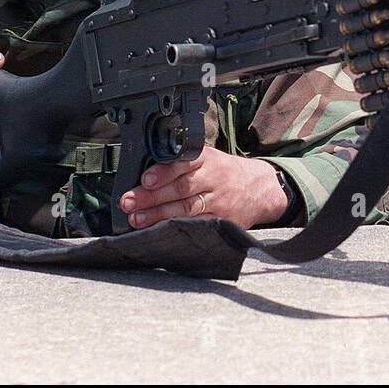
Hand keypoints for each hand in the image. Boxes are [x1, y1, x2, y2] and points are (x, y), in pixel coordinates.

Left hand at [118, 146, 287, 229]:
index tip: (145, 179)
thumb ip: (182, 162)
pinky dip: (177, 227)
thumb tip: (144, 175)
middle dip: (152, 197)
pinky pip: (197, 224)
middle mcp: (215, 178)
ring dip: (159, 215)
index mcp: (208, 159)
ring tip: (137, 218)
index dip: (164, 172)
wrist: (260, 188)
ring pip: (187, 209)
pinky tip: (159, 230)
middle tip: (128, 202)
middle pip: (182, 188)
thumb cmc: (224, 172)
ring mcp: (220, 201)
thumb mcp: (208, 157)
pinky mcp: (223, 220)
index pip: (184, 163)